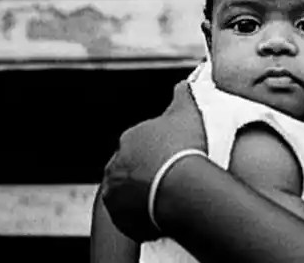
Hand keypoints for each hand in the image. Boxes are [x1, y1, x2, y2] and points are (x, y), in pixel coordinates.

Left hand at [99, 80, 206, 241]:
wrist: (183, 188)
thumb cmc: (186, 148)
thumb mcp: (188, 113)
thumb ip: (183, 96)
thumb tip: (185, 83)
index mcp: (129, 139)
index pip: (141, 146)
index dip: (159, 153)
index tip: (174, 161)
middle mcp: (115, 165)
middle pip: (131, 170)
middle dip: (148, 175)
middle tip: (172, 181)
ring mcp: (115, 194)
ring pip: (128, 195)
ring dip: (143, 197)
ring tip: (168, 201)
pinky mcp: (120, 219)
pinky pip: (131, 219)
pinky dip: (144, 218)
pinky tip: (163, 215)